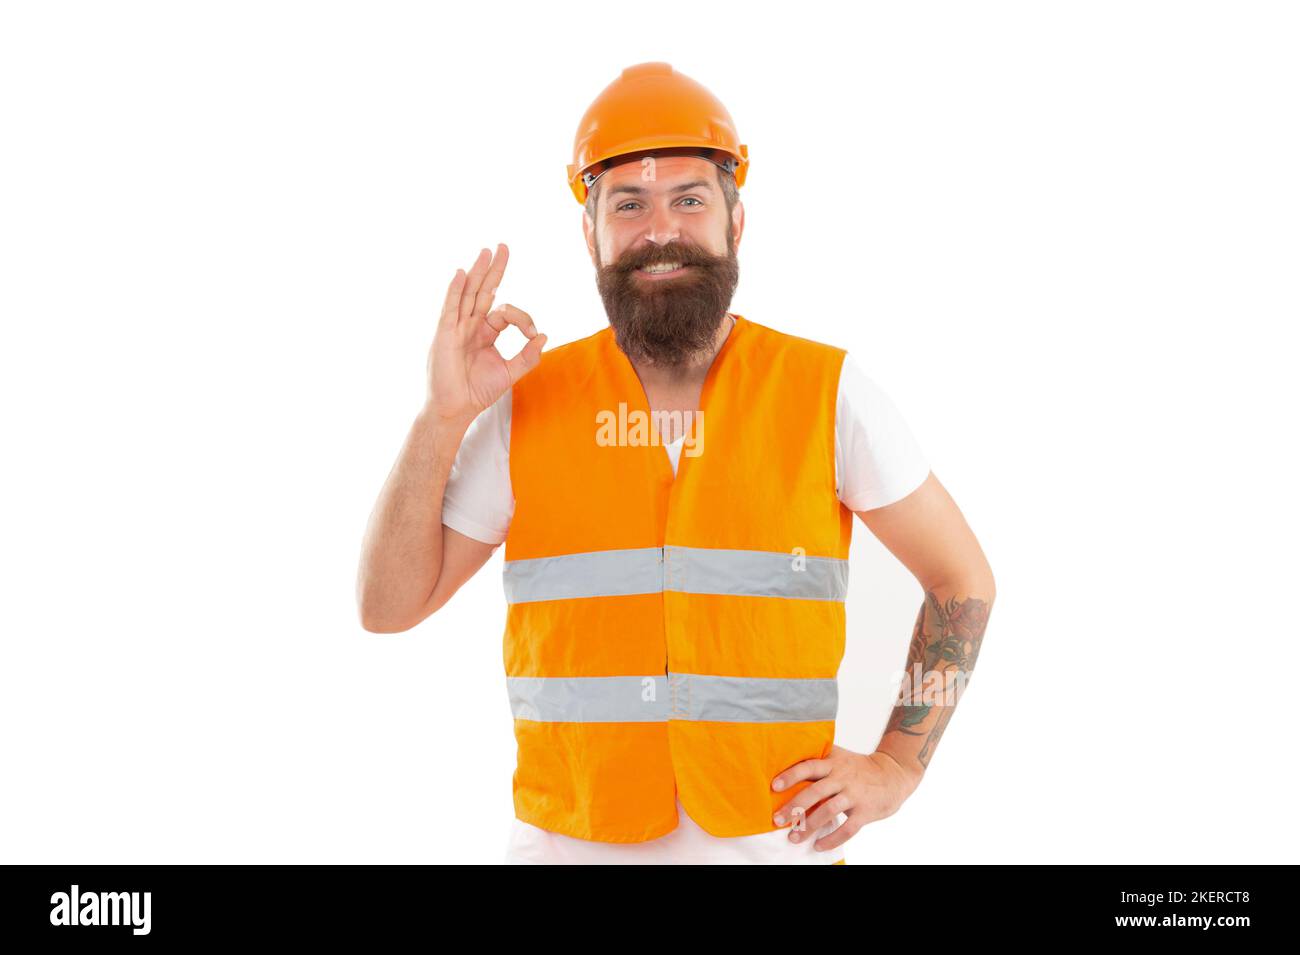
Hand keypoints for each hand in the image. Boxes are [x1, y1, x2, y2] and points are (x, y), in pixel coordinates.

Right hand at [426, 244, 545, 425]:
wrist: (456, 409)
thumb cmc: (478, 392)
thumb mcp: (509, 373)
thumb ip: (528, 356)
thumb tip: (544, 336)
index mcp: (485, 332)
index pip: (505, 312)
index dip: (523, 319)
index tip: (533, 336)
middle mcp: (470, 325)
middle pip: (483, 291)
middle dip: (493, 269)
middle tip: (502, 247)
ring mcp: (456, 328)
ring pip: (468, 294)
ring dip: (476, 272)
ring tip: (486, 252)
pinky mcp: (445, 335)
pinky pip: (450, 308)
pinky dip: (455, 291)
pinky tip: (461, 274)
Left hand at [770, 745, 922, 852]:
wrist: (893, 774)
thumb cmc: (858, 768)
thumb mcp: (839, 757)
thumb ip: (818, 759)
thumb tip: (785, 760)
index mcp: (833, 763)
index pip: (809, 766)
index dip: (791, 775)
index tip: (774, 786)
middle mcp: (842, 777)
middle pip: (816, 791)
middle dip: (794, 806)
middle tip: (777, 819)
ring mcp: (854, 794)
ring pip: (829, 810)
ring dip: (809, 825)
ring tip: (794, 837)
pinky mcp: (866, 811)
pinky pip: (848, 828)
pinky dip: (832, 839)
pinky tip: (818, 846)